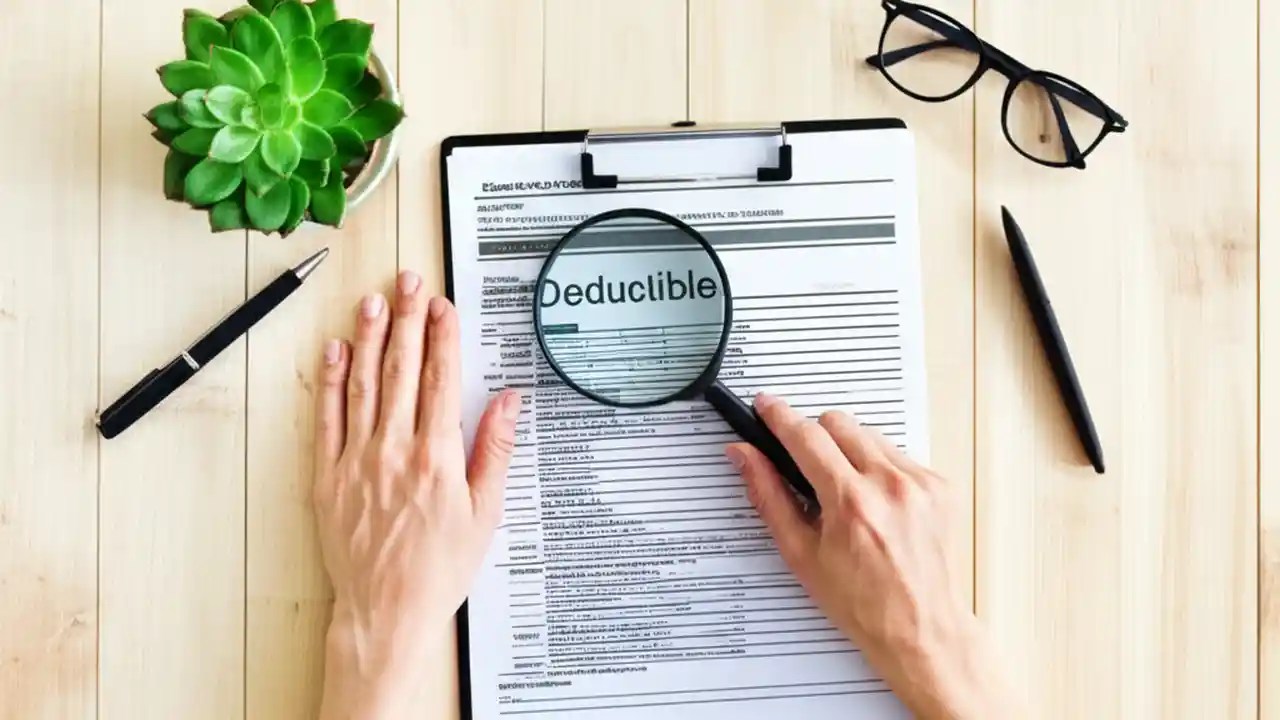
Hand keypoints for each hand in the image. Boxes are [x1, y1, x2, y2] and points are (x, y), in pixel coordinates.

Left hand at [312, 272, 520, 719]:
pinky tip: (337, 353)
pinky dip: (332, 383)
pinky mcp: (329, 478)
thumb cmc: (439, 569)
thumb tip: (507, 403)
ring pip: (364, 385)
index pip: (441, 380)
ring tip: (374, 302)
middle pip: (403, 370)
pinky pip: (329, 420)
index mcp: (438, 457)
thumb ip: (494, 451)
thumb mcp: (485, 513)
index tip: (443, 307)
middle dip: (408, 321)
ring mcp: (358, 461)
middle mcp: (395, 450)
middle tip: (409, 284)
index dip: (442, 337)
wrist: (387, 612)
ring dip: (370, 339)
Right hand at [725, 393, 1026, 719]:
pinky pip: (898, 454)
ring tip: (844, 492)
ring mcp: (921, 483)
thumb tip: (744, 455)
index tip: (766, 406)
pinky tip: (875, 502)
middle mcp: (890, 485)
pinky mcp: (940, 485)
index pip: (806, 436)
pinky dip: (879, 467)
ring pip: (869, 434)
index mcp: (851, 503)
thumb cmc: (862, 603)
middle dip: (814, 435)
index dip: (779, 416)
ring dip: (848, 451)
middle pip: (838, 423)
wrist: (921, 628)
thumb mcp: (801, 554)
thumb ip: (768, 496)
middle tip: (805, 465)